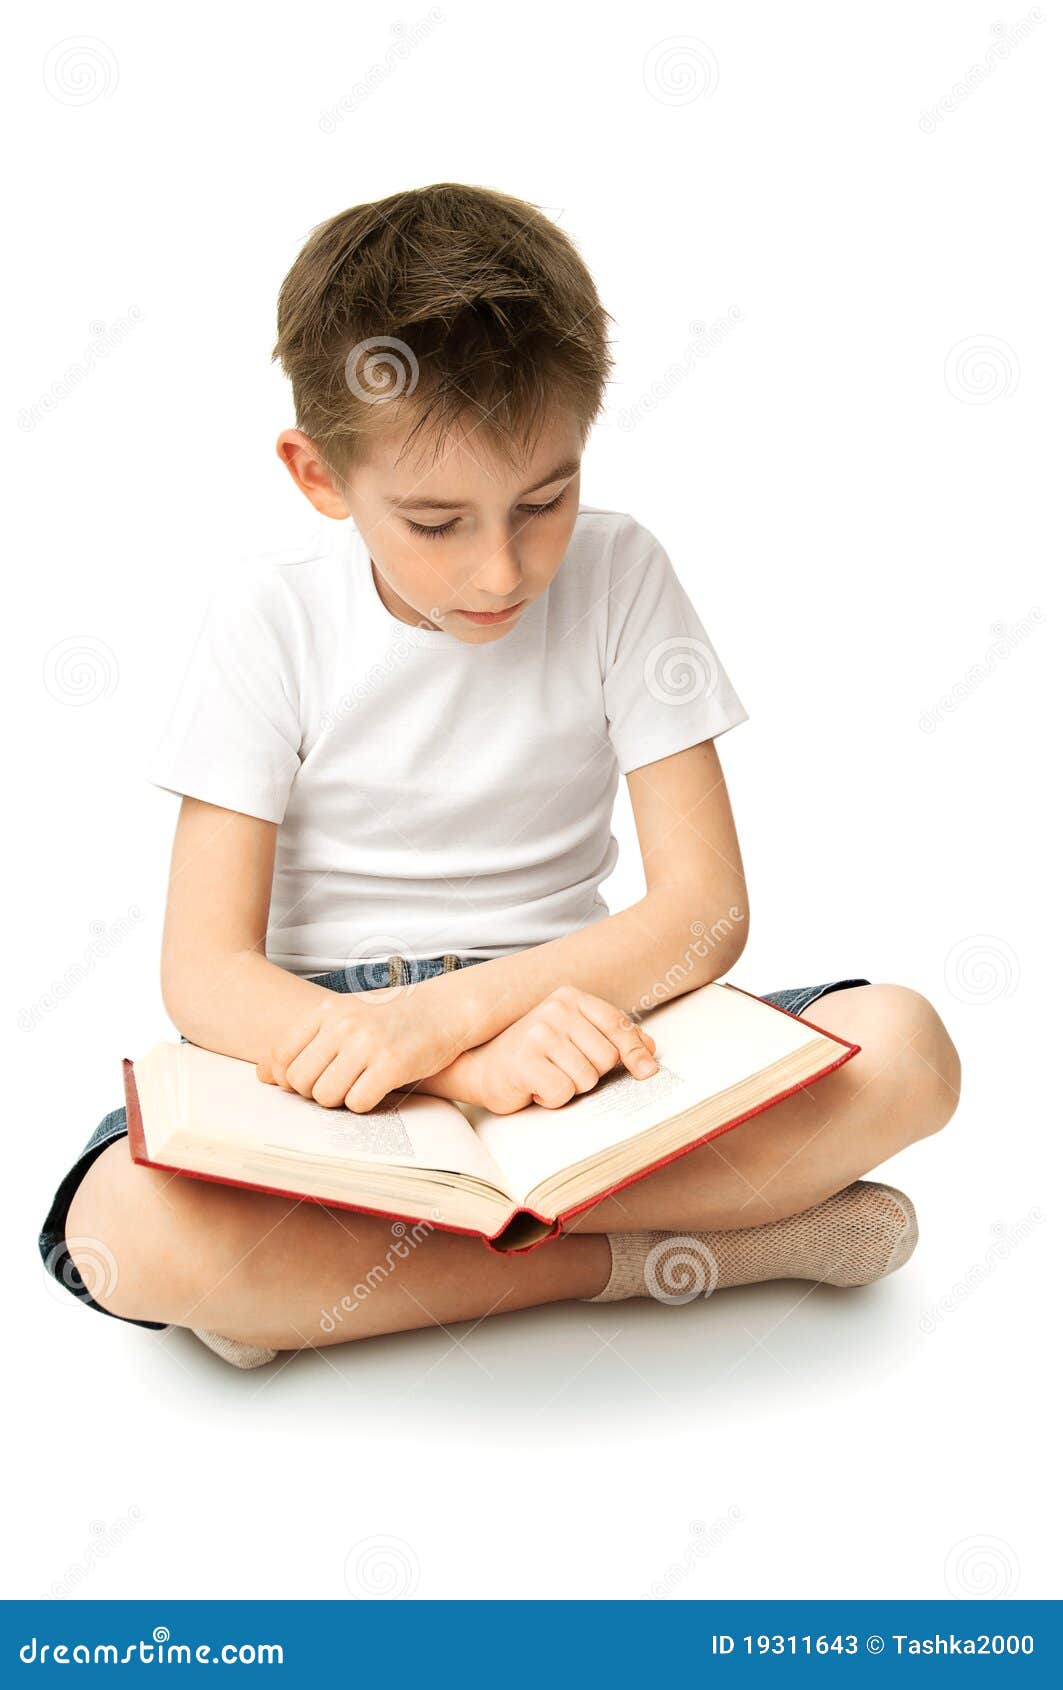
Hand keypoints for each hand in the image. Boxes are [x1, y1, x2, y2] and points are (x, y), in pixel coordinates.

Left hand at [255, 986, 461, 1112]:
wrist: (445, 1010)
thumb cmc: (391, 1019)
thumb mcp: (344, 1019)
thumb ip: (304, 1044)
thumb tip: (262, 1075)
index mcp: (327, 1011)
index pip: (281, 1056)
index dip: (290, 1079)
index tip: (310, 1080)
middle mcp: (344, 1024)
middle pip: (300, 1081)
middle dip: (314, 1092)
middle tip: (339, 1085)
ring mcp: (368, 1044)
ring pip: (326, 1096)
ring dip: (340, 1101)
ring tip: (359, 1086)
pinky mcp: (392, 1064)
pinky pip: (358, 1103)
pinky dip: (365, 1104)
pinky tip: (378, 1089)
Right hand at [455, 985, 657, 1114]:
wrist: (481, 1067)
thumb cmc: (535, 1055)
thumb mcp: (575, 1038)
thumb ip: (612, 1039)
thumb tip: (651, 1053)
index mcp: (570, 998)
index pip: (616, 1025)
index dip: (635, 1052)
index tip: (648, 1072)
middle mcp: (555, 1009)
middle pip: (606, 1058)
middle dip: (590, 1074)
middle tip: (563, 1070)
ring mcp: (538, 1033)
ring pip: (587, 1079)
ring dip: (570, 1088)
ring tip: (548, 1077)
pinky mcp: (525, 1061)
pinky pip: (562, 1093)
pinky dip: (551, 1099)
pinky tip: (535, 1088)